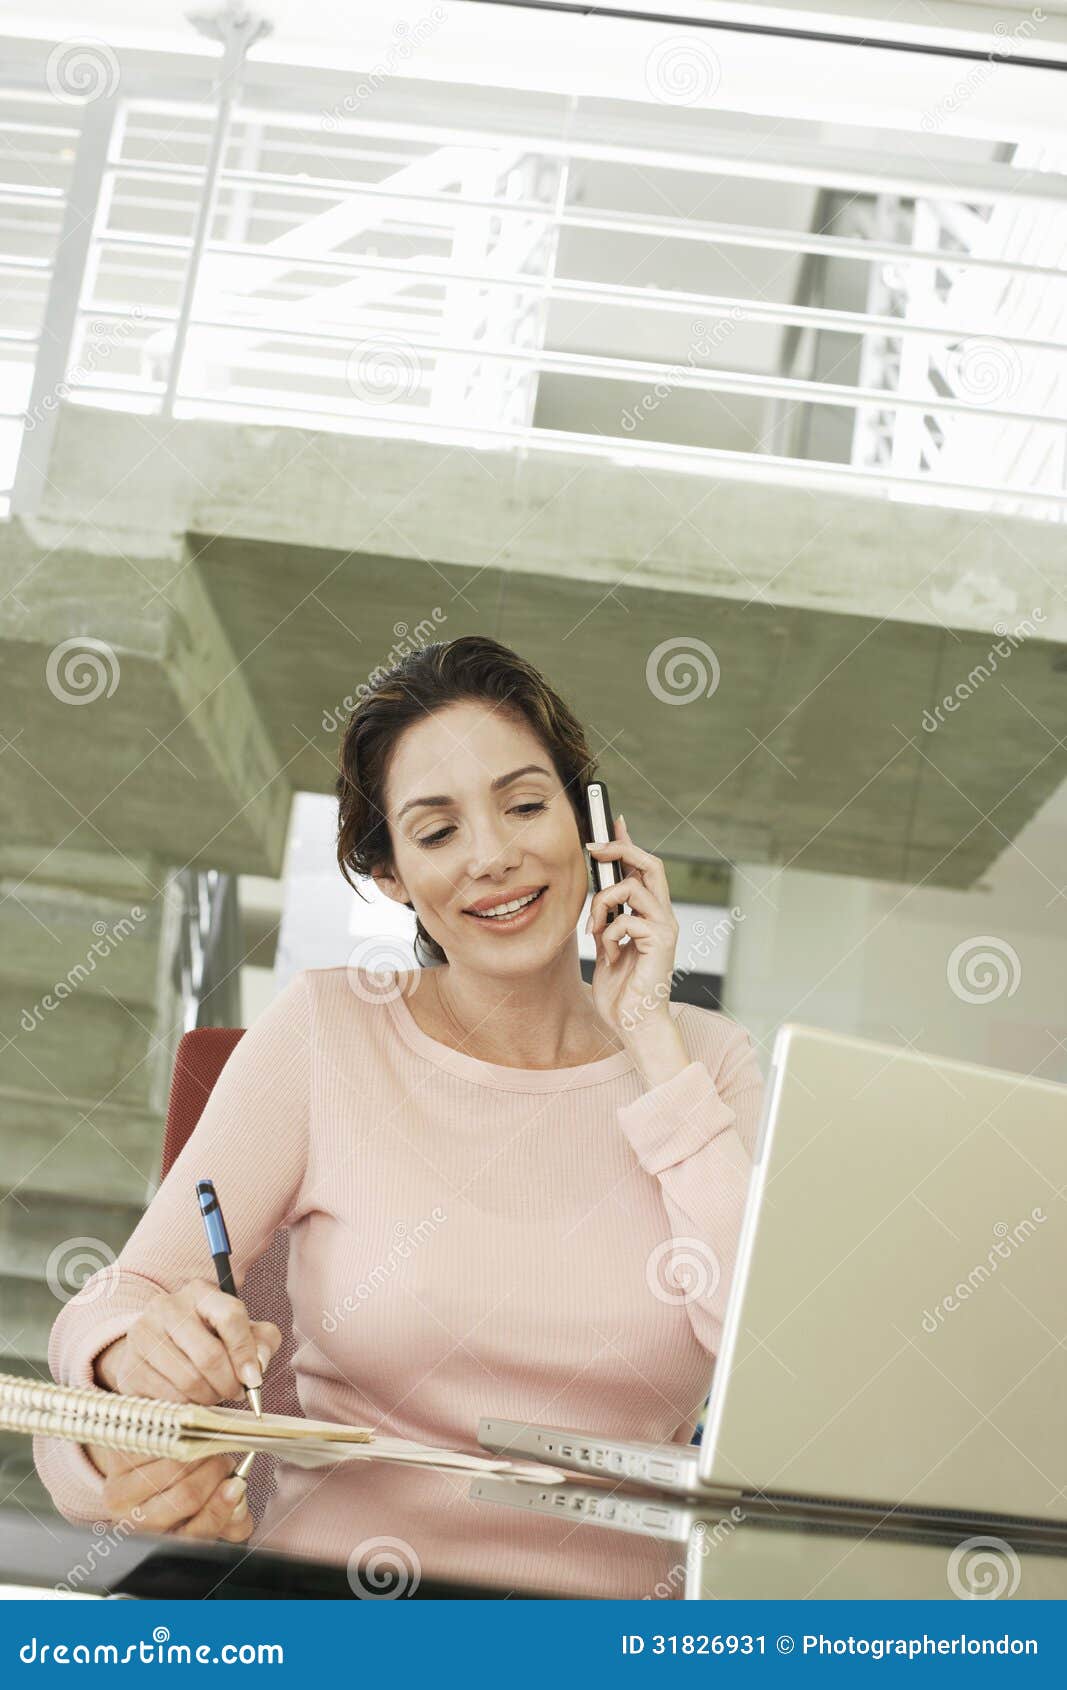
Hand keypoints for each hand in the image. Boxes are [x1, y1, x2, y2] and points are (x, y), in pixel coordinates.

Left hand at [85, 1443, 253, 1542]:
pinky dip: (182, 1436)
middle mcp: (134, 1523)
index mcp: (159, 1542)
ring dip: (201, 1452)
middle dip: (216, 1473)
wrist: (137, 1473)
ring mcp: (120, 1492)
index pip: (194, 1533)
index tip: (237, 1485)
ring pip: (175, 1466)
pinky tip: (187, 1438)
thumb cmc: (173, 1496)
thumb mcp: (200, 1514)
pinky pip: (162, 1444)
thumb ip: (226, 1515)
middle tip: (226, 1463)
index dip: (220, 1508)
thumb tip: (237, 1493)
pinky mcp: (118, 1461)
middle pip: (187, 1496)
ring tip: (208, 1450)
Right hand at [94, 1277, 281, 1405]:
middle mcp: (167, 1307)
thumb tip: (258, 1366)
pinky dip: (187, 1406)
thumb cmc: (208, 1338)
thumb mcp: (241, 1331)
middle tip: (235, 1393)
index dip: (246, 1352)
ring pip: (190, 1381)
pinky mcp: (130, 1367)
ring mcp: (143, 1335)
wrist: (156, 1348)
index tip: (254, 1379)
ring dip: (210, 1397)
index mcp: (200, 1292)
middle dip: (229, 1383)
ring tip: (214, 1394)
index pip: (231, 1316)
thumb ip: (262, 1342)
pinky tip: (191, 1398)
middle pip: (209, 1355)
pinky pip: (169, 1398)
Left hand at [585, 814, 685, 1058]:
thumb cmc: (622, 992)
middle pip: (650, 864)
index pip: (644, 869)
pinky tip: (608, 953)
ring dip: (603, 904)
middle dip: (621, 849)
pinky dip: (609, 933)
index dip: (628, 843)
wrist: (635, 1025)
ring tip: (594, 929)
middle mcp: (663, 917)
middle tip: (592, 846)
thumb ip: (607, 923)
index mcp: (651, 916)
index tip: (613, 821)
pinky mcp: (661, 942)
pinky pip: (627, 920)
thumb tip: (597, 898)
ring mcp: (665, 929)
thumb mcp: (607, 948)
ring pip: (634, 888)